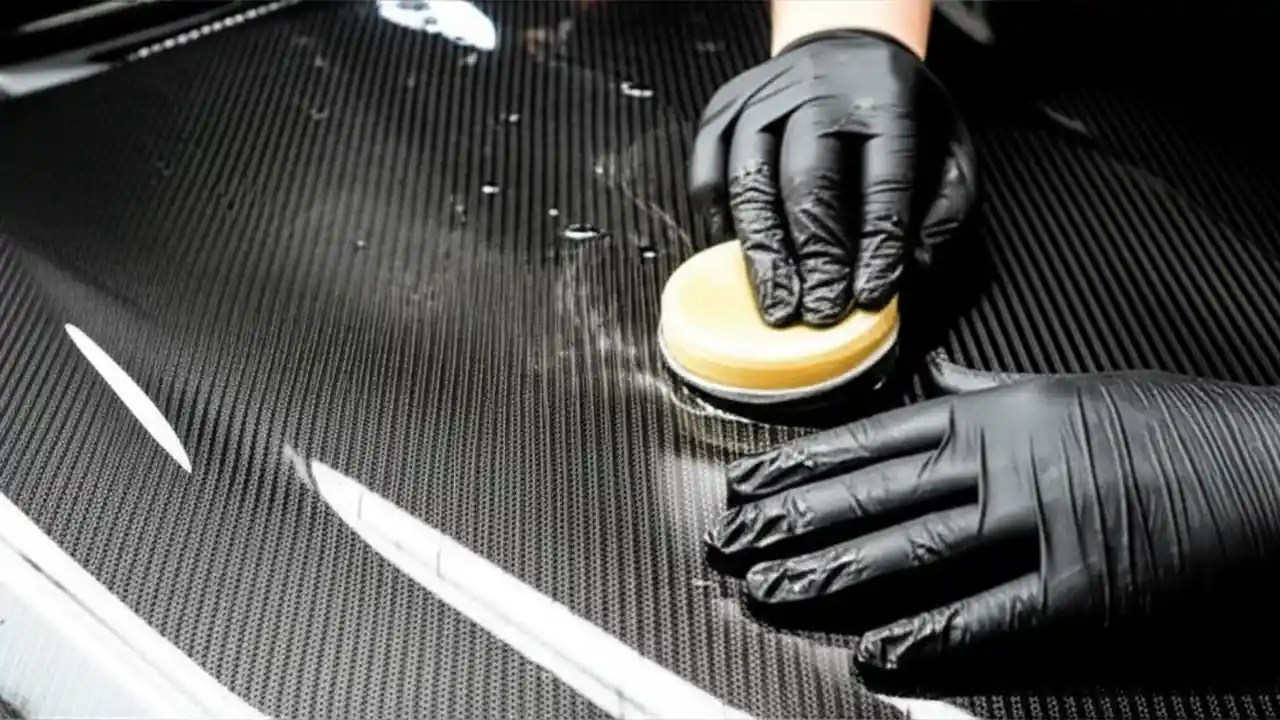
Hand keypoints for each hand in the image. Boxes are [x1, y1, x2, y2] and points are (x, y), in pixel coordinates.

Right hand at [689, 31, 975, 326]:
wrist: (841, 50)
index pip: (884, 179)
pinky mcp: (722, 111)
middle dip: (814, 255)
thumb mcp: (946, 149)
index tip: (871, 294)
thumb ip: (942, 212)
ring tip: (776, 303)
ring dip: (763, 251)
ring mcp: (762, 99)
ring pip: (750, 181)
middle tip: (818, 310)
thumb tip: (911, 269)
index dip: (877, 243)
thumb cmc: (891, 112)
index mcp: (885, 99)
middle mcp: (818, 92)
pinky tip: (736, 256)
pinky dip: (719, 221)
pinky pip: (707, 172)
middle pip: (809, 181)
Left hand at [705, 354, 1279, 672]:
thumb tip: (938, 385)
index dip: (802, 464)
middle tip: (732, 541)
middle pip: (876, 493)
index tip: (752, 482)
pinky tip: (876, 652)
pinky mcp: (1085, 589)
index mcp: (1005, 412)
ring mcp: (1045, 524)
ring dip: (831, 575)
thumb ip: (993, 395)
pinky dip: (927, 637)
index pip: (875, 438)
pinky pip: (988, 617)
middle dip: (793, 520)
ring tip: (771, 590)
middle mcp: (1011, 461)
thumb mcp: (1077, 391)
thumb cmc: (1187, 431)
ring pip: (911, 549)